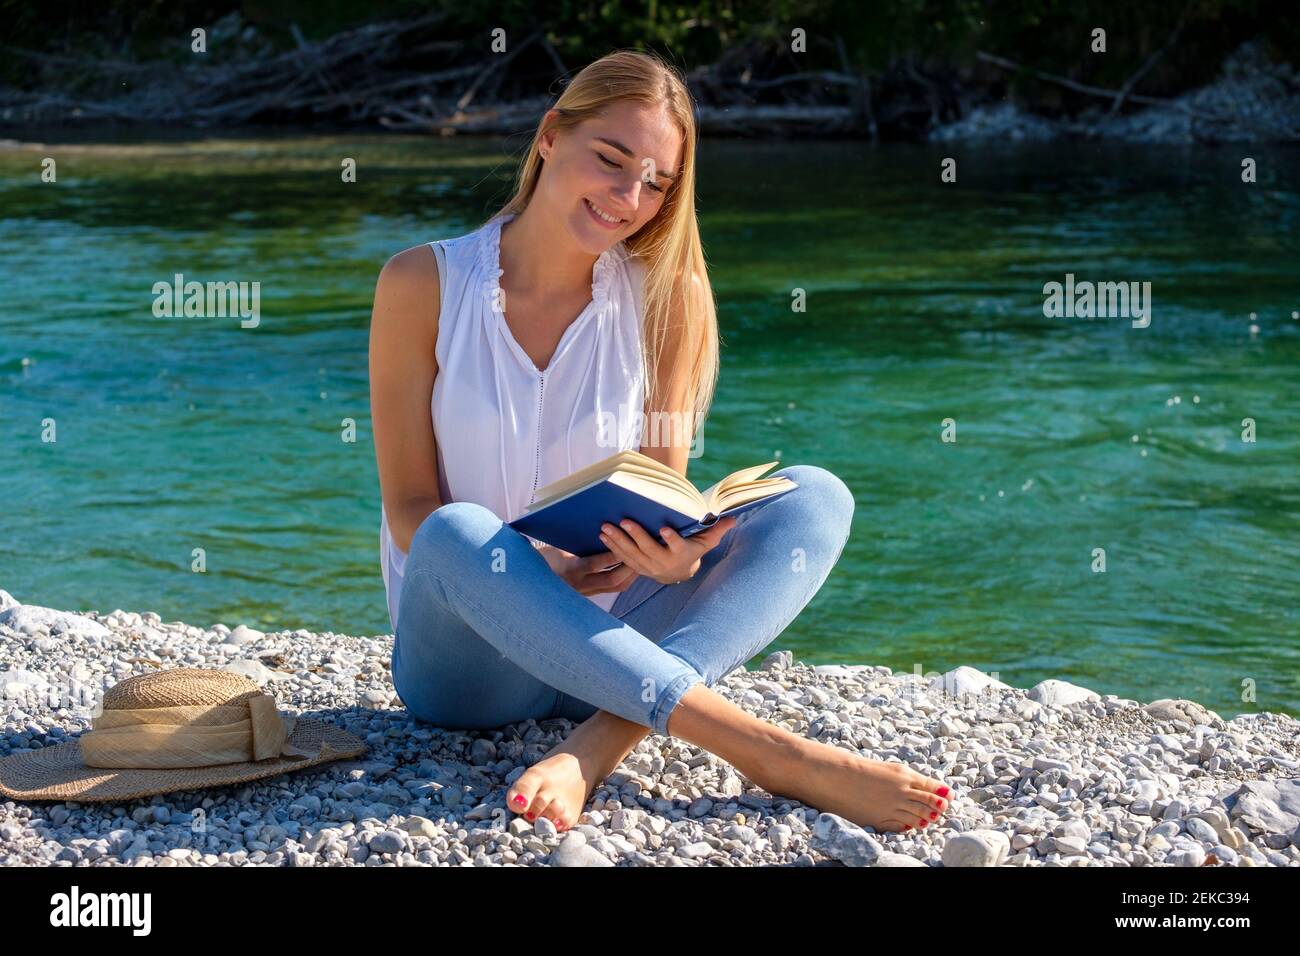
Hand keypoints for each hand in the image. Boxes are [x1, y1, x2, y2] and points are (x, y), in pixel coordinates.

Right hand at [534, 542, 638, 595]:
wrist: (533, 582)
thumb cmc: (546, 558)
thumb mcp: (558, 549)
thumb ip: (578, 544)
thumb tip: (600, 528)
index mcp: (569, 569)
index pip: (594, 563)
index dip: (612, 554)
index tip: (625, 543)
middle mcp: (579, 584)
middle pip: (610, 579)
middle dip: (628, 567)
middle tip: (641, 552)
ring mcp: (586, 592)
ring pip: (614, 587)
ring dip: (630, 574)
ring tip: (641, 560)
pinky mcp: (590, 594)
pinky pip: (612, 589)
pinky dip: (624, 578)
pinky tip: (632, 569)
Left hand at [598, 516, 736, 585]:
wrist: (678, 573)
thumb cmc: (692, 550)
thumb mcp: (705, 542)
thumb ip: (716, 530)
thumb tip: (733, 518)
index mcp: (681, 554)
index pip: (677, 546)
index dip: (671, 538)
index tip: (664, 528)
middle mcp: (663, 562)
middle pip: (648, 549)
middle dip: (635, 535)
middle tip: (624, 521)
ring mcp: (648, 566)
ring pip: (631, 554)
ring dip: (618, 541)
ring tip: (606, 527)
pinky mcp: (636, 567)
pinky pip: (622, 558)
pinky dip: (612, 547)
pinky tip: (603, 535)